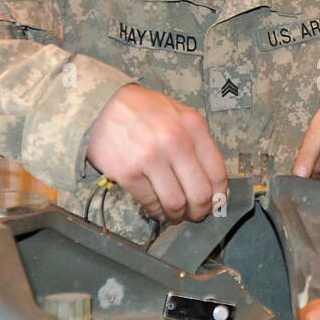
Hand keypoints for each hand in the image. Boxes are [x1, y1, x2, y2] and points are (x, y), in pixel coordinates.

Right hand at [86, 84, 227, 222]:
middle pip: (200, 193)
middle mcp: (175, 142)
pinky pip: (150, 203)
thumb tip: (211, 179)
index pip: (217, 173)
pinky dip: (156, 212)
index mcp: (193, 127)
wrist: (101, 103)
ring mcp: (151, 158)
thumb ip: (196, 141)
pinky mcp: (128, 172)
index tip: (214, 203)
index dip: (218, 195)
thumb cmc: (142, 110)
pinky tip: (157, 210)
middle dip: (200, 211)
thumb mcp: (178, 114)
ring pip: (176, 203)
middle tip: (196, 215)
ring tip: (175, 215)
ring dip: (178, 216)